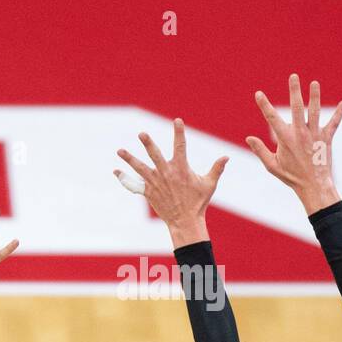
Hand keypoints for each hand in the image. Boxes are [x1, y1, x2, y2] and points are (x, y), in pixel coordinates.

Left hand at [114, 119, 227, 248]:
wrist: (185, 221)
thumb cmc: (198, 203)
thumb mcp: (209, 185)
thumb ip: (216, 169)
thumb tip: (226, 156)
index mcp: (181, 169)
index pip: (180, 146)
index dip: (179, 132)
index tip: (177, 120)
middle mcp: (166, 173)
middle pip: (155, 155)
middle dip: (148, 144)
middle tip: (141, 134)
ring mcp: (156, 183)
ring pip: (140, 168)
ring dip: (130, 159)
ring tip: (120, 151)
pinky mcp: (149, 192)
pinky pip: (134, 184)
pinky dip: (124, 178)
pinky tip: (115, 171)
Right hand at [246, 74, 341, 215]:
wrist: (314, 186)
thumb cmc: (292, 177)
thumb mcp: (272, 166)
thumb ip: (260, 150)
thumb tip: (248, 138)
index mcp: (285, 139)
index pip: (272, 118)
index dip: (264, 105)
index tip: (258, 93)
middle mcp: (300, 134)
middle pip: (297, 108)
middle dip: (294, 91)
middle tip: (293, 76)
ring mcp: (314, 135)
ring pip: (315, 112)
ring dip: (315, 96)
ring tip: (315, 83)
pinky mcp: (326, 139)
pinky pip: (333, 124)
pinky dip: (338, 114)